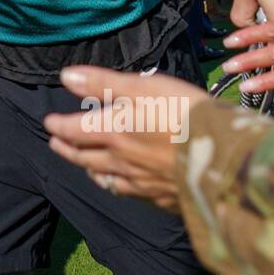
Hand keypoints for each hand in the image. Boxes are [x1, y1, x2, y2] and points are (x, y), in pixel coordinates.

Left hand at [43, 66, 207, 213]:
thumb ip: (102, 83)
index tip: (49, 122)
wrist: (224, 158)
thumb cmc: (182, 114)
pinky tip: (124, 185)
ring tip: (84, 165)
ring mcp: (140, 183)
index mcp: (112, 133)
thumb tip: (66, 77)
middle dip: (66, 149)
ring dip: (90, 169)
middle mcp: (120, 161)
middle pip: (84, 157)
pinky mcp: (161, 198)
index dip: (58, 125)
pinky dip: (119, 186)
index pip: (73, 131)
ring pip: (105, 178)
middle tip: (55, 143)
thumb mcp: (141, 87)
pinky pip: (130, 193)